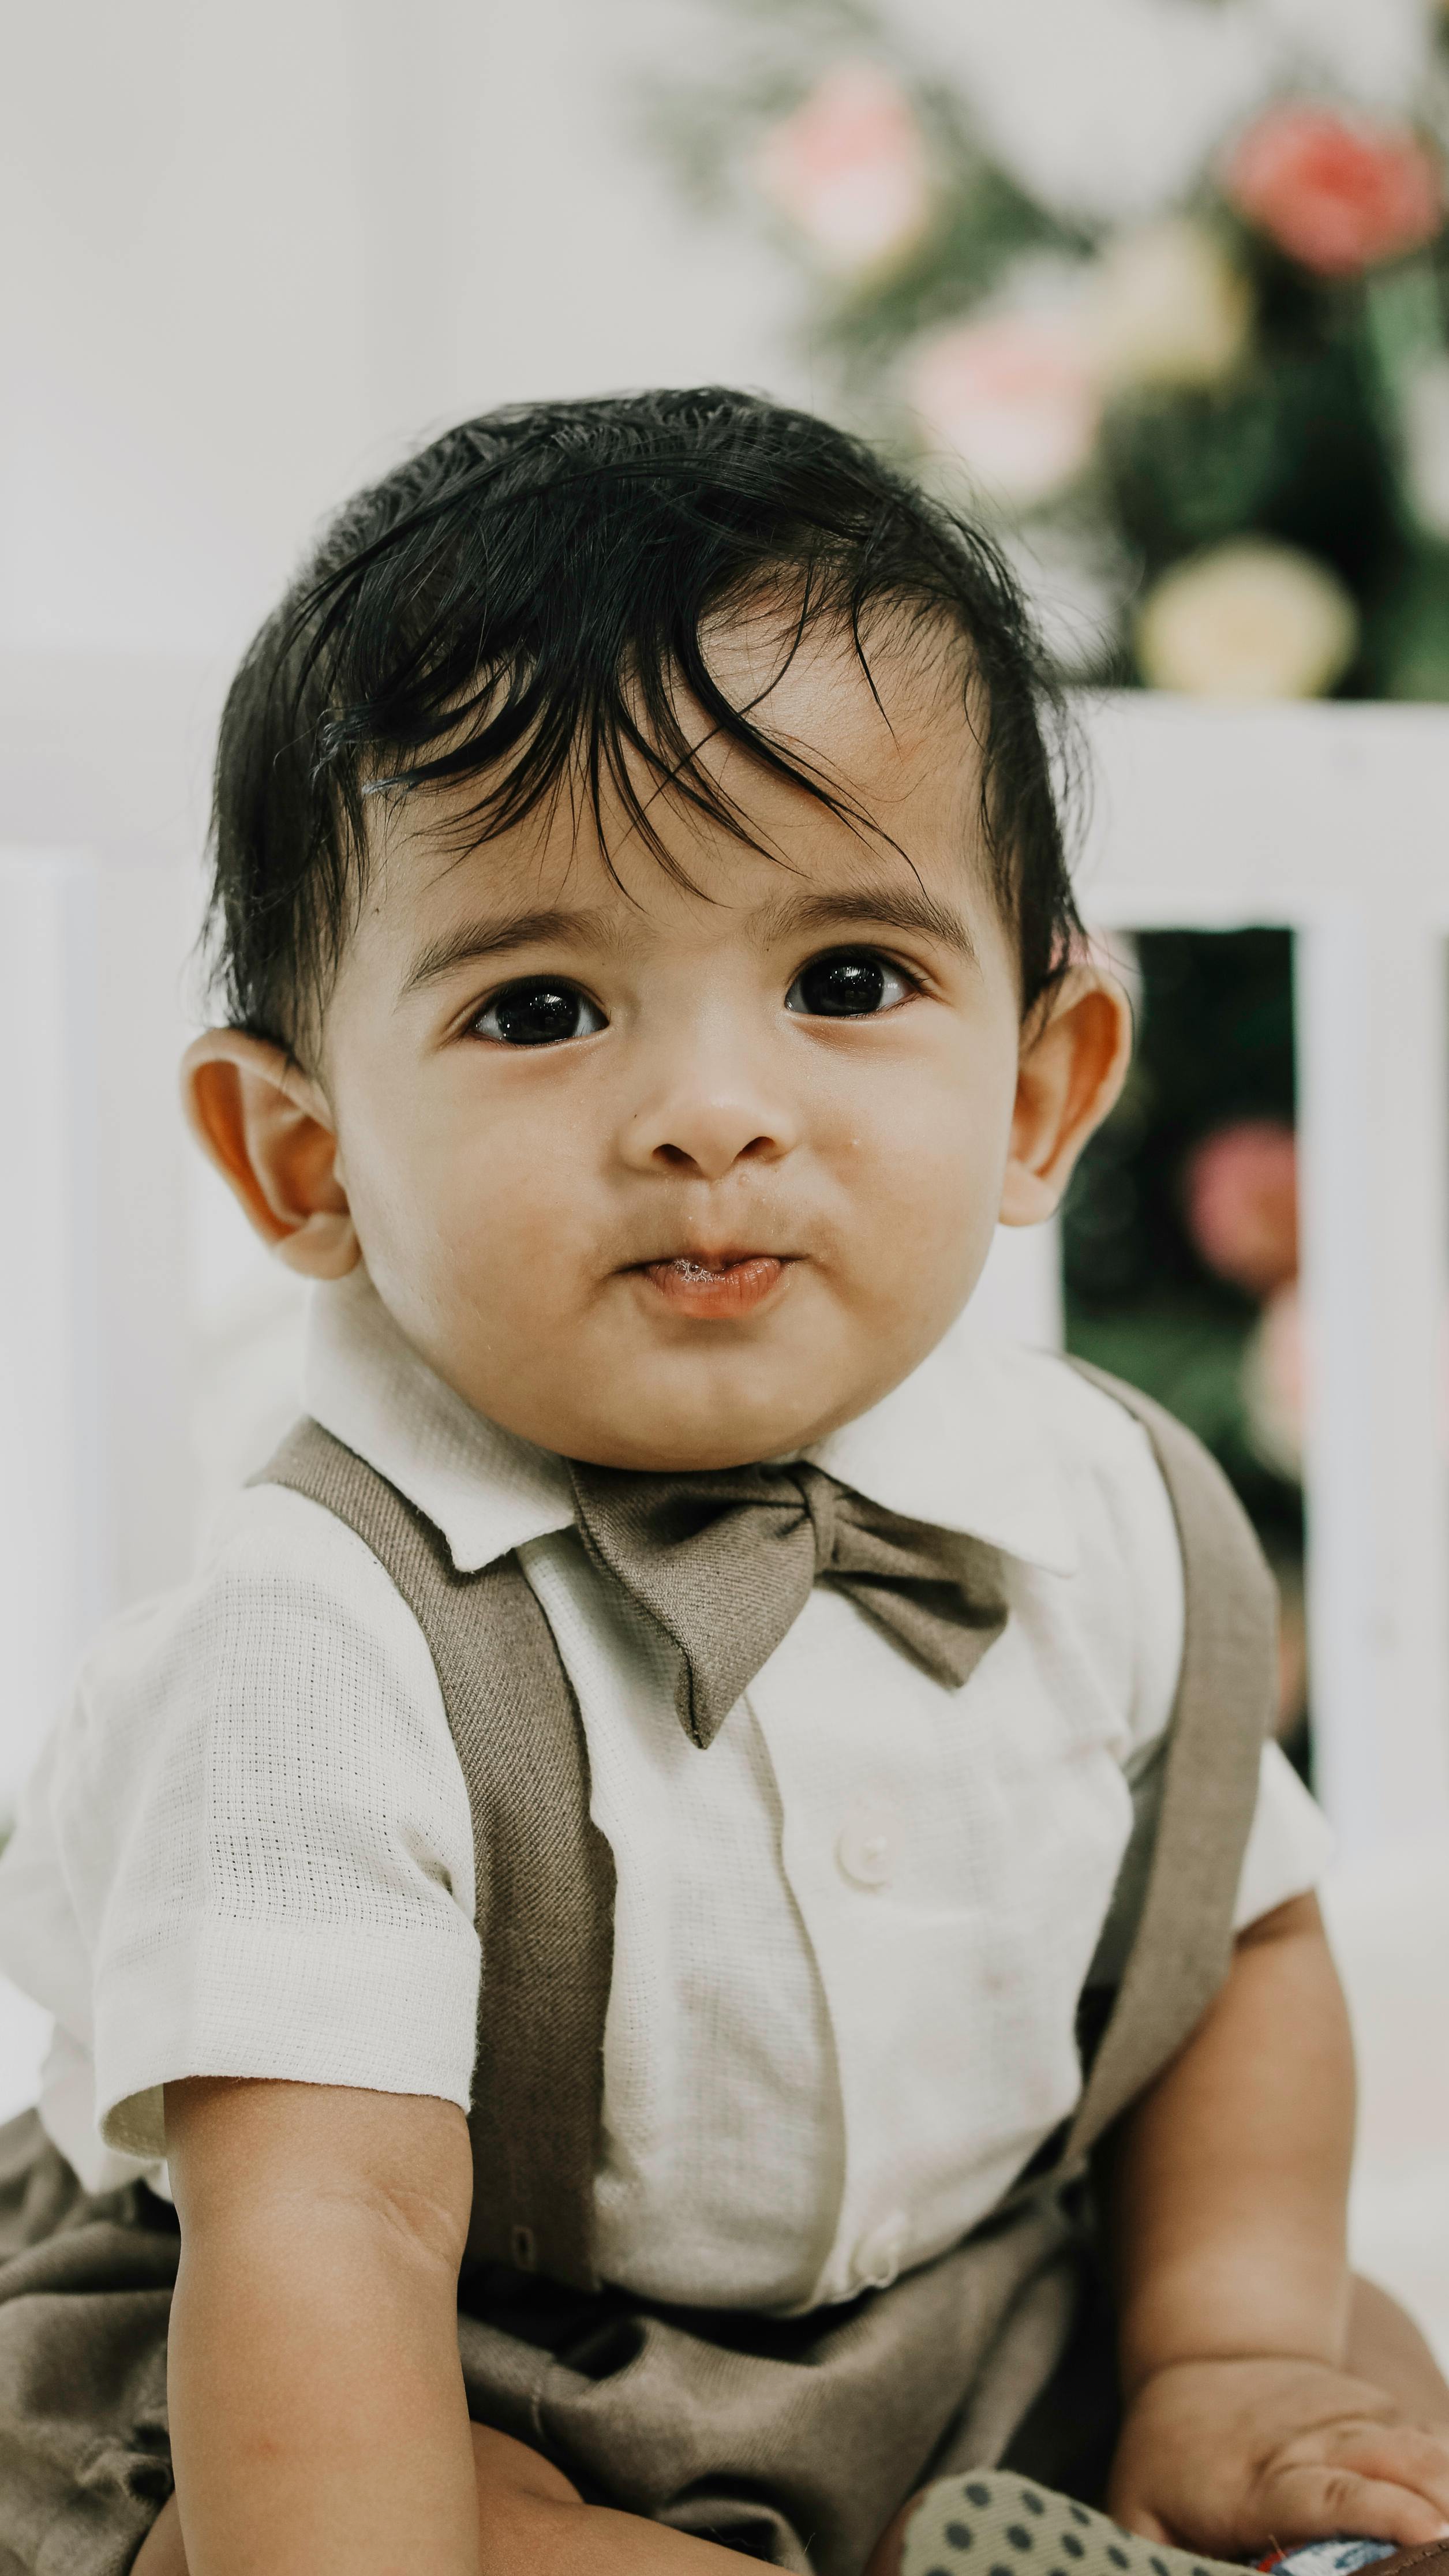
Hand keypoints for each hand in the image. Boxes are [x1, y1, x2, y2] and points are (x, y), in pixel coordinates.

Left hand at [1109, 2355, 1448, 2558]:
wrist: (1201, 2351)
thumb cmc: (1169, 2454)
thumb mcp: (1140, 2513)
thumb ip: (1162, 2570)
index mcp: (1260, 2479)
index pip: (1329, 2495)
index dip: (1382, 2514)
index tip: (1427, 2532)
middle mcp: (1316, 2441)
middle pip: (1396, 2465)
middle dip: (1439, 2504)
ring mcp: (1353, 2417)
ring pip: (1423, 2445)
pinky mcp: (1379, 2408)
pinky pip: (1430, 2439)